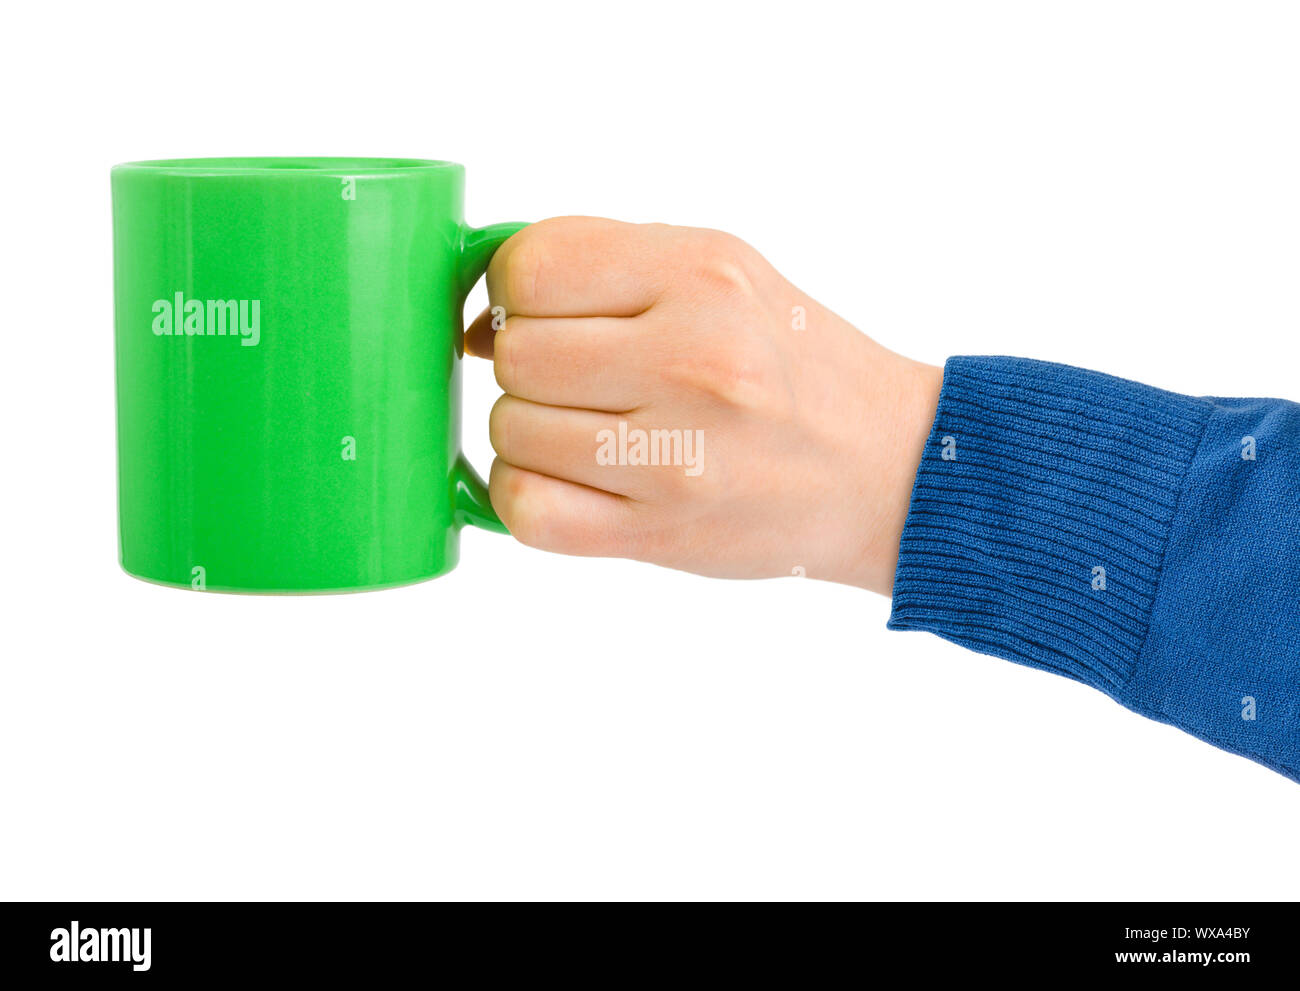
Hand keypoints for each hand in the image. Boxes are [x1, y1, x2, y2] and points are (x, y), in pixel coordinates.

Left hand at [466, 217, 941, 594]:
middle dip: (527, 366)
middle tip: (576, 379)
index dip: (511, 289)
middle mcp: (693, 360)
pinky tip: (567, 479)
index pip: (533, 265)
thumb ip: (607, 263)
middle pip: (517, 355)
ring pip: (510, 431)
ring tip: (591, 431)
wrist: (884, 469)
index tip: (535, 311)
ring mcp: (677, 455)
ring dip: (530, 433)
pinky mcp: (660, 532)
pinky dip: (525, 494)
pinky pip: (528, 509)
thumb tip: (481, 308)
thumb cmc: (792, 366)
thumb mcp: (723, 271)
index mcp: (703, 276)